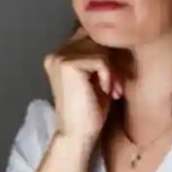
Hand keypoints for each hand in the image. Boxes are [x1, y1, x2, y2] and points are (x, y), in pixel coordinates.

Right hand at [42, 27, 123, 143]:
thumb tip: (116, 36)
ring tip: (112, 90)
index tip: (113, 77)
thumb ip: (99, 56)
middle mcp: (56, 53)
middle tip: (115, 86)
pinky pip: (101, 59)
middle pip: (96, 38)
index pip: (89, 34)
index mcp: (59, 55)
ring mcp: (59, 57)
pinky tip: (106, 91)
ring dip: (112, 70)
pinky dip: (108, 76)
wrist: (77, 137)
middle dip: (111, 61)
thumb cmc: (90, 111)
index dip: (106, 51)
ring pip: (100, 48)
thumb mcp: (97, 76)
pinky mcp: (67, 65)